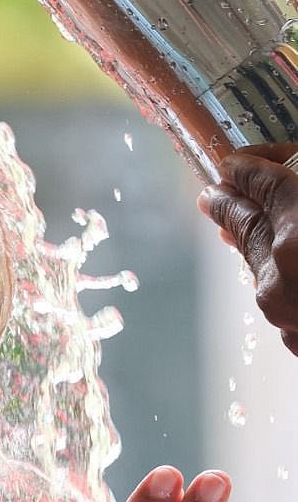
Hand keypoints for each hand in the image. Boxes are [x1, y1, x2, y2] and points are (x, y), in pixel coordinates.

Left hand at [198, 144, 297, 354]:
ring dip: (245, 241)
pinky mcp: (294, 338)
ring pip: (260, 265)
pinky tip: (270, 271)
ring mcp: (289, 311)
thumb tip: (276, 175)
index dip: (249, 169)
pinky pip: (279, 298)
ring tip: (230, 225)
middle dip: (229, 204)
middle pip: (249, 225)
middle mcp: (287, 271)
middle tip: (211, 192)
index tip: (233, 163)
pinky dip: (274, 278)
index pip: (266, 185)